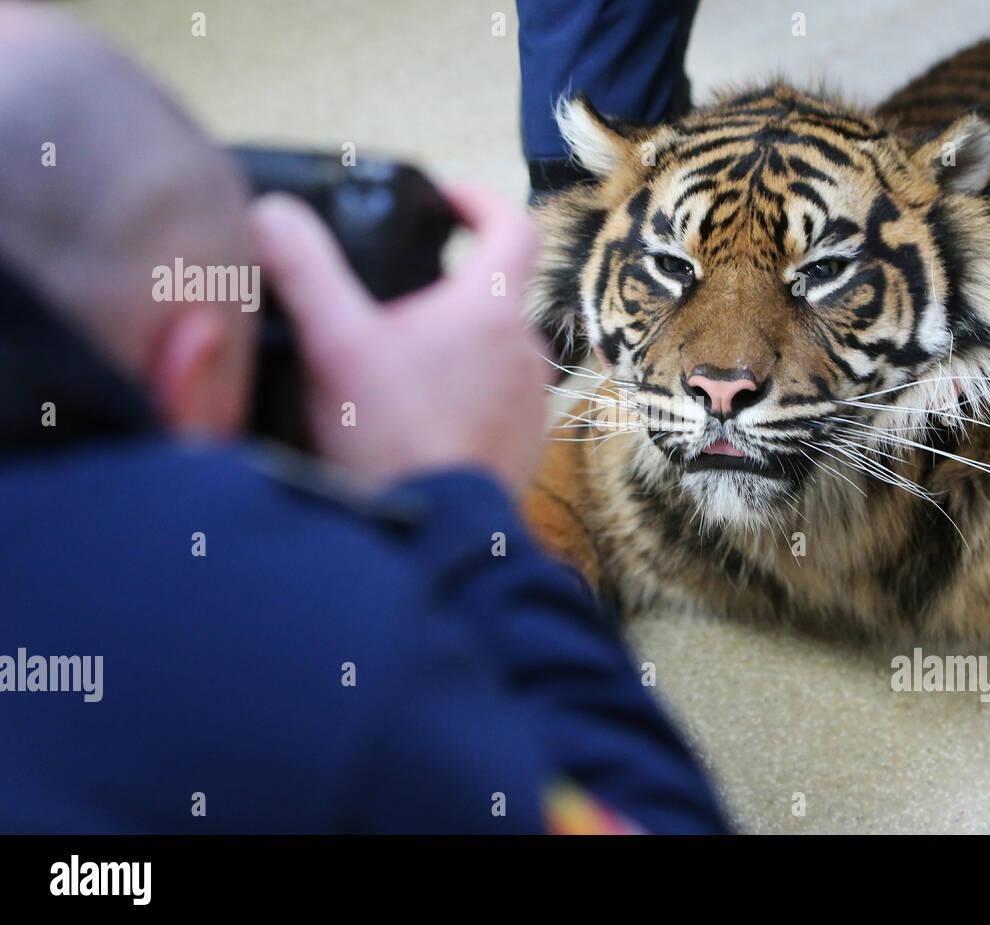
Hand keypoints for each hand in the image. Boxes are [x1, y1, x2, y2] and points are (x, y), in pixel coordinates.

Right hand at [248, 185, 549, 492]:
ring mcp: (531, 398)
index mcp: (490, 308)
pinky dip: (466, 394)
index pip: (512, 223)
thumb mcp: (334, 346)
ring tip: (401, 363)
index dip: (479, 198)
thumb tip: (273, 213)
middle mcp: (524, 347)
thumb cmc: (391, 439)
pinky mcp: (526, 441)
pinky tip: (420, 416)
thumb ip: (304, 272)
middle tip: (397, 296)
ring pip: (497, 348)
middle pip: (498, 291)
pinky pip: (499, 398)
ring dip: (457, 344)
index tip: (448, 198)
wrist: (434, 533)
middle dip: (451, 285)